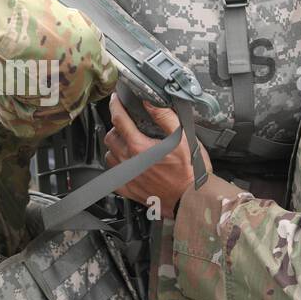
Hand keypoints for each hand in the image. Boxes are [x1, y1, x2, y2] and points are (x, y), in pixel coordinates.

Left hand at [104, 93, 206, 217]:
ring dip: (115, 146)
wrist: (191, 199)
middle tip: (126, 123)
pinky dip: (116, 166)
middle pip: (110, 137)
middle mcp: (129, 162)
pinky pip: (112, 175)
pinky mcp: (128, 190)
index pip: (119, 120)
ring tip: (126, 142)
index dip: (115, 106)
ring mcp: (127, 177)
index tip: (115, 100)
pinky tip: (125, 163)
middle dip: (116, 127)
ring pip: (109, 155)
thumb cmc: (190, 171)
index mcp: (140, 147)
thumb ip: (165, 117)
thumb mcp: (183, 138)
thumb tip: (150, 102)